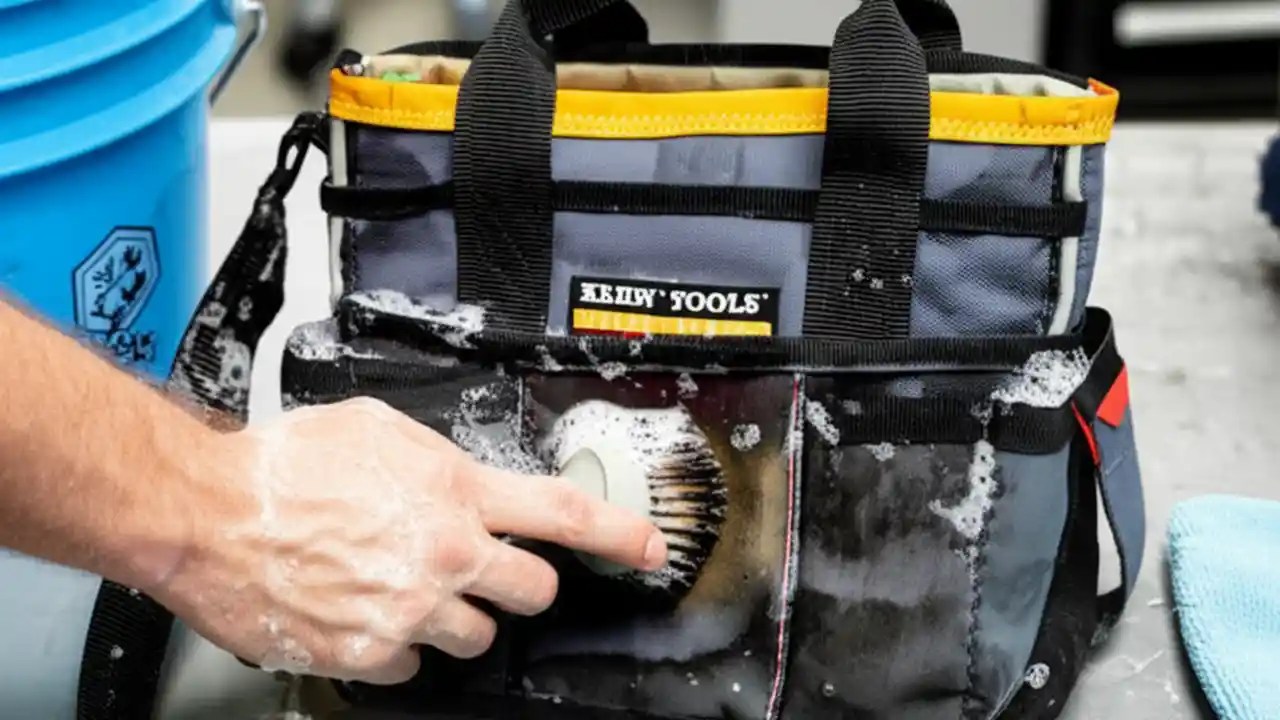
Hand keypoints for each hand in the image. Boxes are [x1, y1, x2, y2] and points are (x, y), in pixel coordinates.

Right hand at [150, 398, 667, 684]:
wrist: (209, 515)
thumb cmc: (284, 465)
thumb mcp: (379, 430)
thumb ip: (439, 456)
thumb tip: (465, 475)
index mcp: (455, 491)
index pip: (565, 515)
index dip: (621, 534)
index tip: (650, 546)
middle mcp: (445, 554)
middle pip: (536, 591)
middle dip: (522, 582)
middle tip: (485, 568)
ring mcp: (412, 609)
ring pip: (480, 635)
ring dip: (459, 613)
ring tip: (409, 585)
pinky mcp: (374, 651)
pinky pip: (417, 662)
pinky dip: (403, 641)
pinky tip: (370, 609)